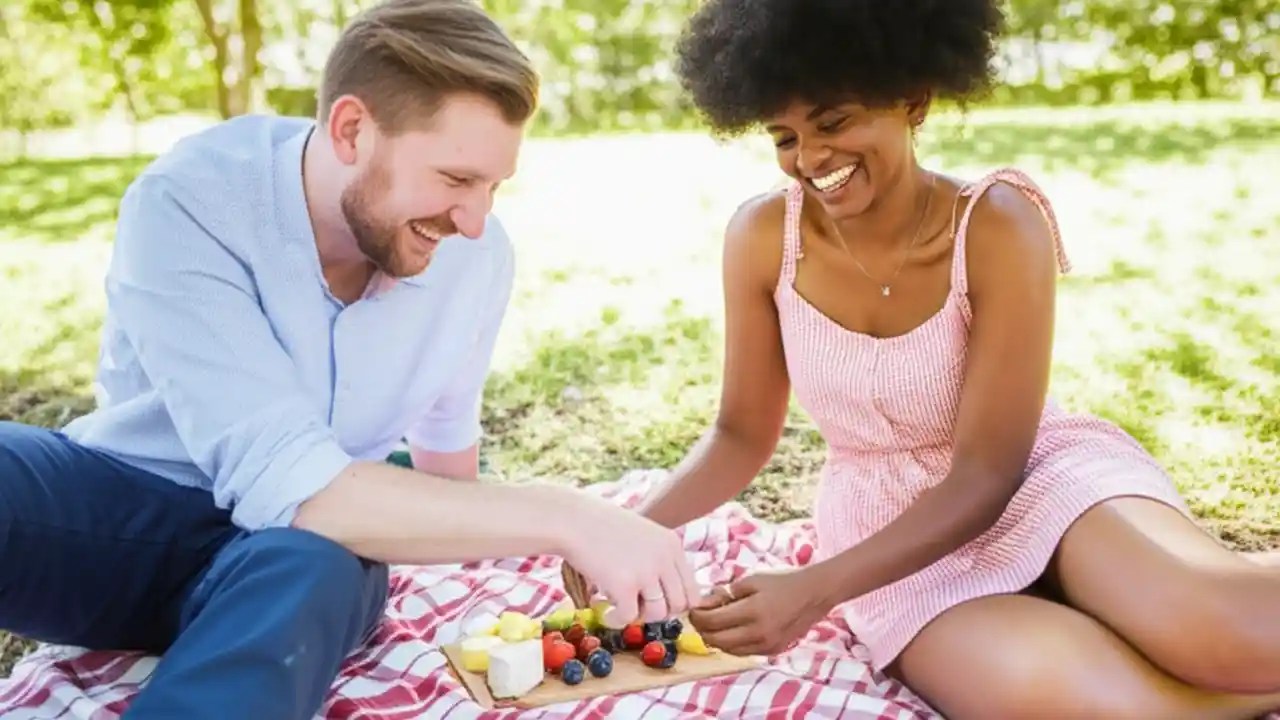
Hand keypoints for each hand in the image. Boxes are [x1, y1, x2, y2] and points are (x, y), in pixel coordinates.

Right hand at [559, 495, 701, 626]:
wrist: (573, 520)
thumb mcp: (643, 536)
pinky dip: (617, 620)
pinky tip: (604, 611)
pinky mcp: (624, 585)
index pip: (692, 592)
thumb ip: (658, 561)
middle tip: (636, 606)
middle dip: (658, 612)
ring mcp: (646, 572)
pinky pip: (629, 618)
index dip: (674, 604)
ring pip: (657, 614)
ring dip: (638, 616)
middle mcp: (664, 558)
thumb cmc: (602, 528)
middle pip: (679, 606)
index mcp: (672, 545)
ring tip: (618, 605)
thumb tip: (665, 600)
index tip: (655, 604)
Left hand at [688, 566, 830, 655]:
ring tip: (713, 624)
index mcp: (752, 611)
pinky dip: (731, 644)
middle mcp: (758, 633)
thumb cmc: (781, 583)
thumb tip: (703, 604)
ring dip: (715, 639)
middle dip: (702, 630)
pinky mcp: (772, 651)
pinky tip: (731, 631)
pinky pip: (742, 653)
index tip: (693, 609)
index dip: (697, 617)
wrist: (812, 596)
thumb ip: (725, 594)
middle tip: (699, 618)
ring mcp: (766, 646)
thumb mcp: (751, 581)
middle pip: (715, 640)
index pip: (712, 621)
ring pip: (727, 650)